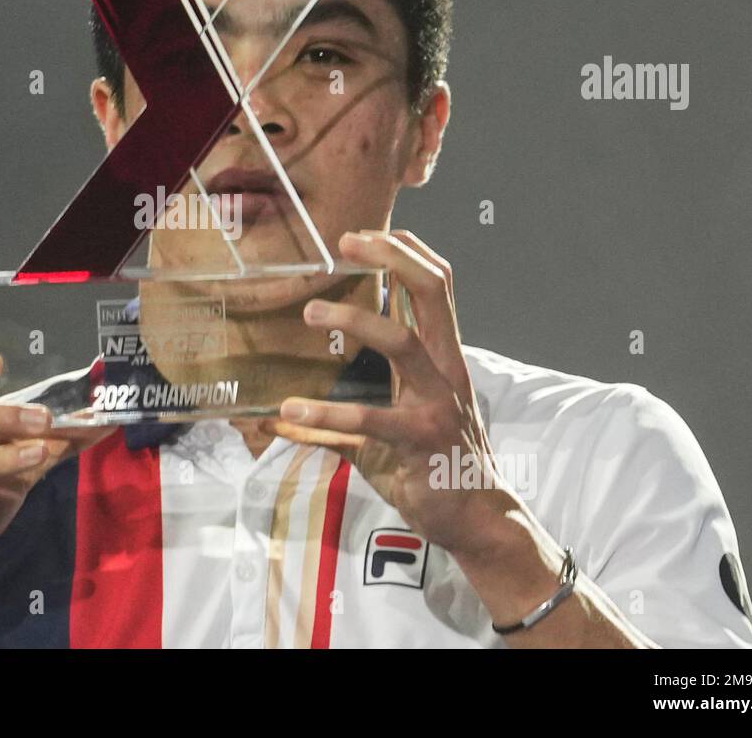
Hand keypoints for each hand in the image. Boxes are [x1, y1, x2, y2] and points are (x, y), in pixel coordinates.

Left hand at [261, 229, 512, 557]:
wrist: (474, 517)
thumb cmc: (431, 464)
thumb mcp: (389, 426)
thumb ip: (343, 411)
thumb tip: (277, 417)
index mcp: (442, 357)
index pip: (436, 286)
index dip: (407, 252)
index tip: (366, 234)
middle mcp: (446, 369)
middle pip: (433, 292)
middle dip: (393, 258)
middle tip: (346, 241)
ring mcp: (437, 402)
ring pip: (402, 343)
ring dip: (356, 319)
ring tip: (310, 311)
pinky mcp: (421, 440)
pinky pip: (371, 421)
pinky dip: (326, 414)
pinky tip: (290, 412)